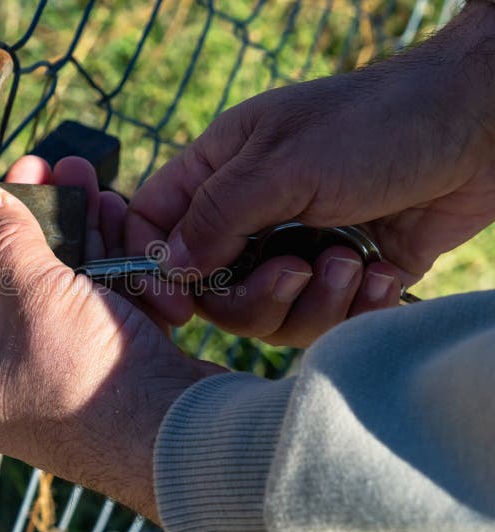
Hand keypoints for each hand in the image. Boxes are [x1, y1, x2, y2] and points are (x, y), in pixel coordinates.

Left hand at [0, 156, 223, 520]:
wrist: (185, 431)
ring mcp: (64, 370)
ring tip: (83, 176)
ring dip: (75, 230)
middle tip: (38, 170)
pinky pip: (98, 302)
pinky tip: (117, 216)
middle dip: (28, 222)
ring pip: (60, 286)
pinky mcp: (109, 362)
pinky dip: (108, 262)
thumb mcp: (36, 299)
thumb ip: (3, 244)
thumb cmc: (92, 382)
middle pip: (7, 286)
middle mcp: (13, 379)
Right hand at [126, 0, 494, 346]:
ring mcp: (295, 246)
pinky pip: (322, 319)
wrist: (479, 131)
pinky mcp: (341, 274)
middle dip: (256, 296)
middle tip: (297, 270)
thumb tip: (171, 268)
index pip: (156, 224)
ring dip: (313, 301)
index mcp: (220, 171)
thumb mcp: (282, 163)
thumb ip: (216, 216)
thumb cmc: (374, 125)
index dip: (154, 268)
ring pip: (268, 313)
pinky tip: (381, 275)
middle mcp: (250, 214)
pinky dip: (352, 309)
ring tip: (353, 264)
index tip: (177, 304)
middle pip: (214, 289)